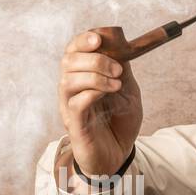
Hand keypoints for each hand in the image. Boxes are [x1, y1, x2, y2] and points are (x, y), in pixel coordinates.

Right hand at [57, 30, 142, 177]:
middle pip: (68, 61)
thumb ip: (122, 69)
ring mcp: (70, 107)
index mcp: (82, 77)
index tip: (99, 39)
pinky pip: (75, 103)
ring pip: (69, 80)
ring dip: (96, 76)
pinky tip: (108, 94)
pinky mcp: (75, 125)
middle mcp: (71, 90)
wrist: (119, 155)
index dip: (83, 40)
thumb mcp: (127, 90)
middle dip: (95, 59)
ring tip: (116, 84)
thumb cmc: (119, 123)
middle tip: (118, 69)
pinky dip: (92, 93)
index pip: (73, 50)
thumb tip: (121, 43)